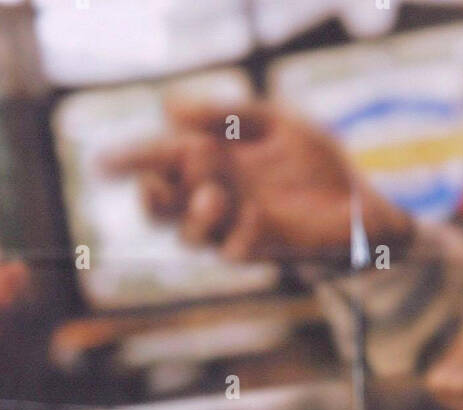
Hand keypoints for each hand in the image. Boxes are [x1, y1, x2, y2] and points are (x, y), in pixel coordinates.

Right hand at [103, 98, 413, 261]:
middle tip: (157, 181)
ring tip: (215, 193)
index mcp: (211, 165)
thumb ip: (225, 112)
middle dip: (153, 196)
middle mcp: (215, 201)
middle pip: (162, 209)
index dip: (129, 163)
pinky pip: (239, 249)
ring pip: (193, 236)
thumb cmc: (315, 165)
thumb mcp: (274, 121)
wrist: (362, 203)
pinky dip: (241, 232)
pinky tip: (254, 213)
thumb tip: (167, 106)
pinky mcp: (267, 250)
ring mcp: (237, 230)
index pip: (159, 163)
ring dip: (195, 215)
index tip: (101, 164)